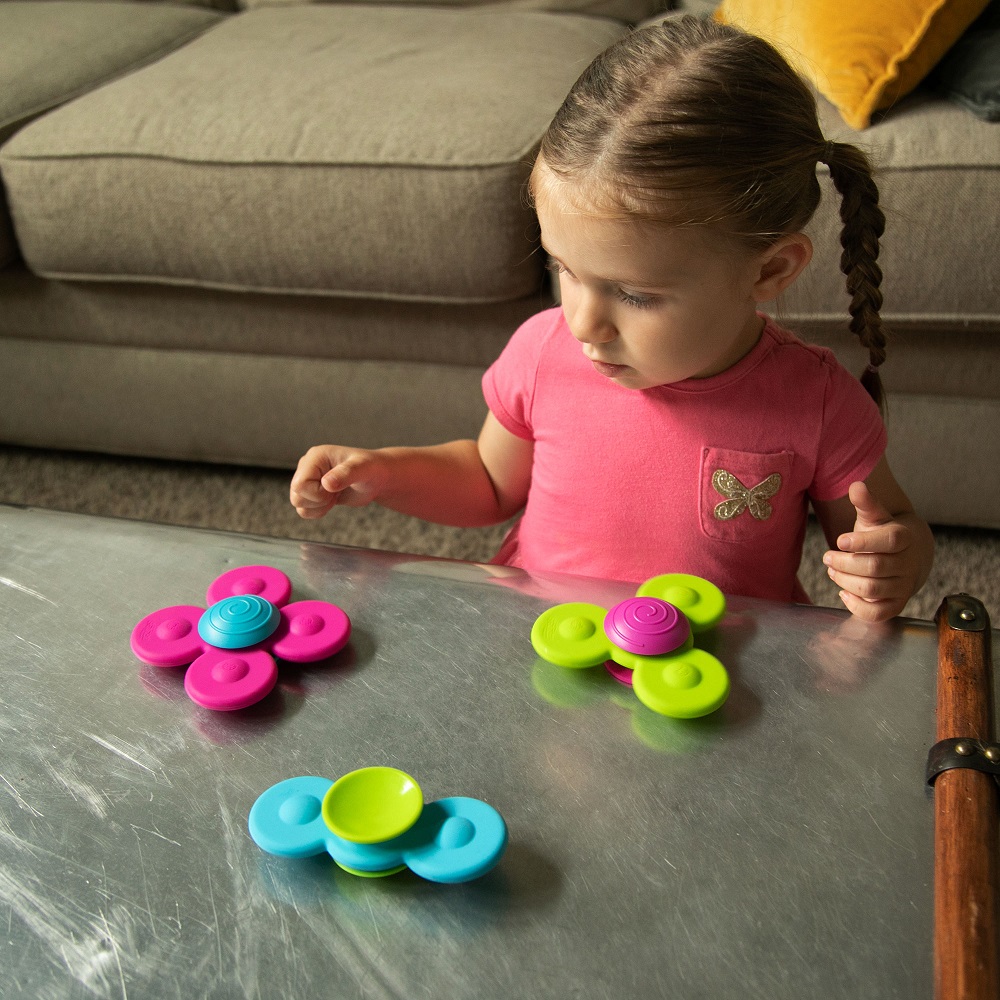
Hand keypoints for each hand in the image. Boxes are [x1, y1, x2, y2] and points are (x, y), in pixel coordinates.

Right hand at [289, 445, 385, 518]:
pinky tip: (332, 500)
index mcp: (315, 457)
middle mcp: (308, 467)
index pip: (300, 484)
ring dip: (319, 506)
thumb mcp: (363, 469)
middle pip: (296, 495)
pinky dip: (318, 511)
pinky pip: (304, 509)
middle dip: (318, 501)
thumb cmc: (372, 469)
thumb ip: (346, 474)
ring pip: (298, 504)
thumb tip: (327, 484)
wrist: (377, 479)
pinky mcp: (313, 491)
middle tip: (336, 492)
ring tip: (335, 495)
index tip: (335, 489)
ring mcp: (309, 480)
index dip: (317, 494)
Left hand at [822, 481, 921, 622]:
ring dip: (845, 582)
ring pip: (872, 590)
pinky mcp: (896, 605)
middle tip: (827, 557)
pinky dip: (857, 607)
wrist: (910, 556)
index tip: (839, 540)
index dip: (862, 542)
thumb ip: (866, 503)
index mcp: (903, 538)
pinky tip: (843, 593)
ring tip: (832, 571)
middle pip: (874, 568)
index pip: (888, 541)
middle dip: (844, 563)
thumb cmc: (885, 533)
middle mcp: (907, 564)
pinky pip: (877, 614)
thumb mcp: (876, 516)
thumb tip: (856, 485)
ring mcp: (903, 586)